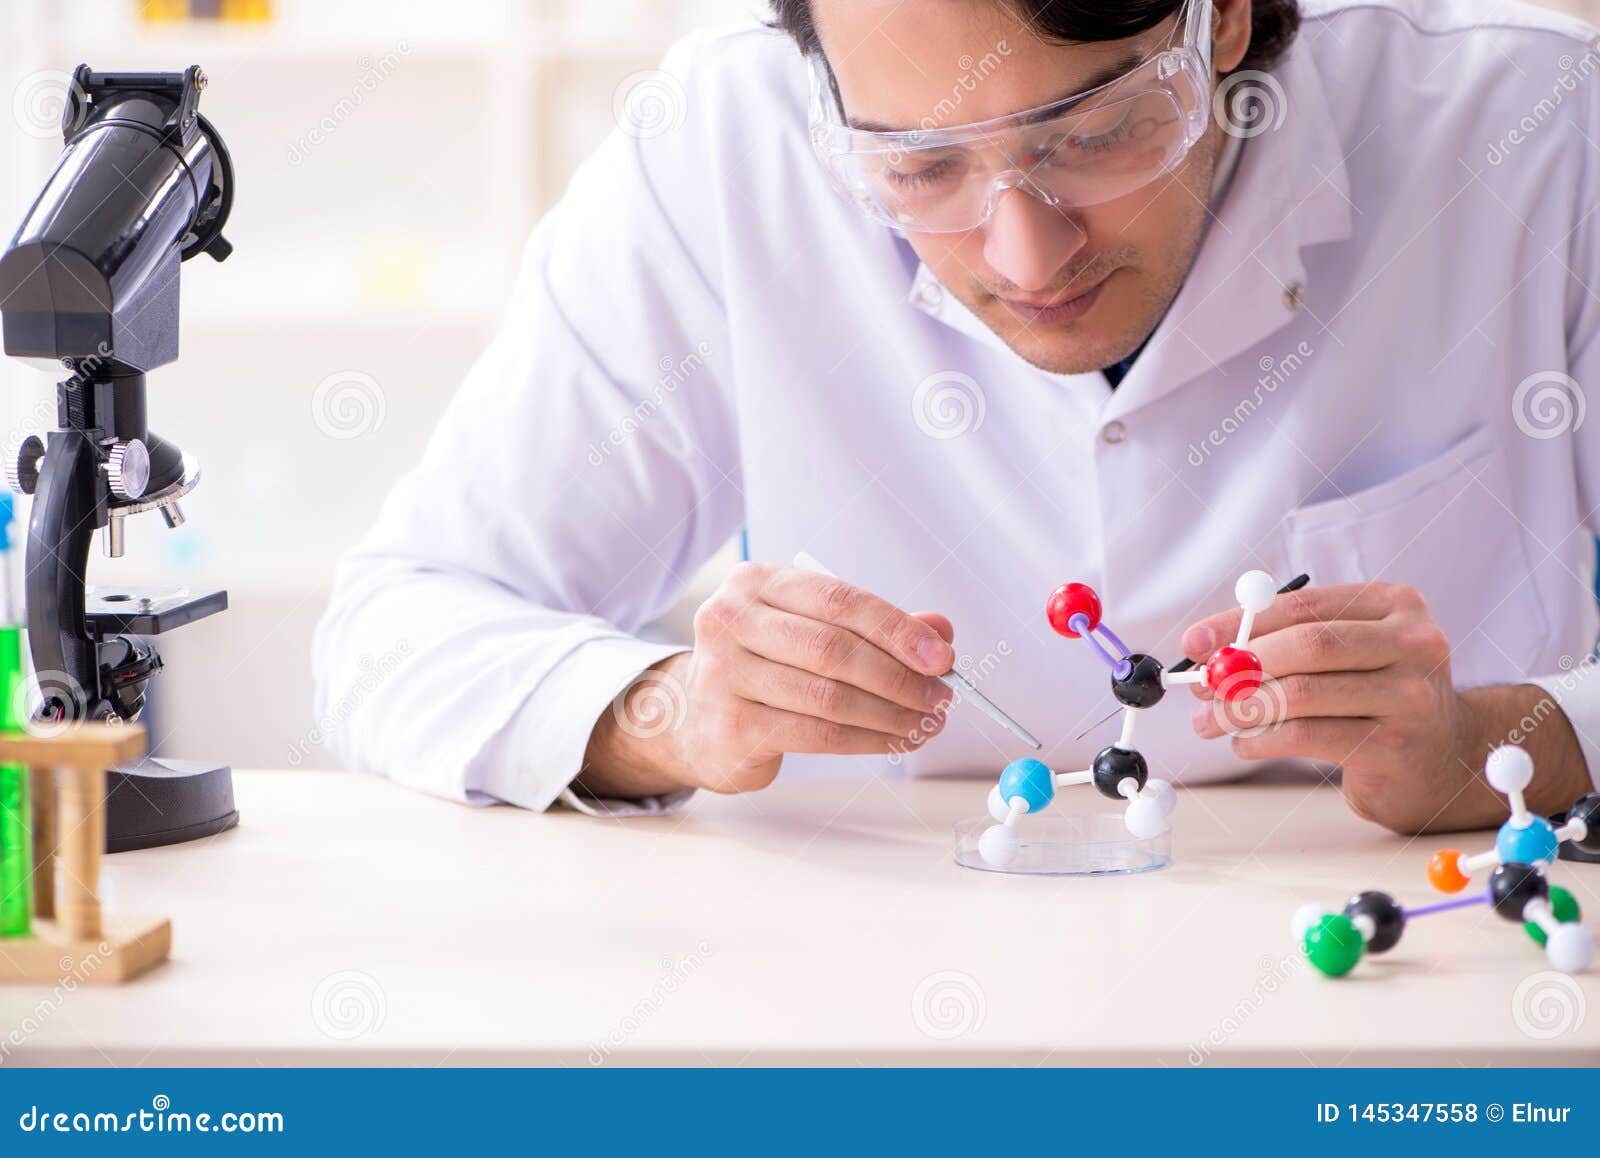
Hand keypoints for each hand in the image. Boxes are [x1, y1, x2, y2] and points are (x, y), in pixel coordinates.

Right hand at [580, 562, 956, 796]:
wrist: (696, 720)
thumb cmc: (766, 667)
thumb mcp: (813, 631)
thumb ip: (874, 627)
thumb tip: (941, 632)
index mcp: (755, 582)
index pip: (839, 599)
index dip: (897, 628)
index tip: (942, 656)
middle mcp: (730, 620)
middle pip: (834, 648)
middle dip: (900, 676)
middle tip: (941, 696)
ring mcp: (724, 674)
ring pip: (829, 696)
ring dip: (890, 712)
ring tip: (926, 722)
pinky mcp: (731, 724)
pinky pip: (817, 733)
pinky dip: (866, 739)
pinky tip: (894, 739)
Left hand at [1181, 582, 1586, 832]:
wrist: (1444, 759)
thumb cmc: (1375, 699)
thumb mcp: (1343, 656)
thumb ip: (1285, 643)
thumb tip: (1205, 652)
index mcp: (1396, 606)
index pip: (1304, 604)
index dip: (1241, 621)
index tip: (1194, 643)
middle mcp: (1414, 644)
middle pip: (1308, 644)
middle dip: (1242, 665)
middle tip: (1200, 687)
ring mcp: (1411, 696)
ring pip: (1304, 694)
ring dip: (1241, 708)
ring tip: (1211, 721)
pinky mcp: (1397, 745)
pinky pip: (1309, 736)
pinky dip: (1263, 739)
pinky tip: (1245, 744)